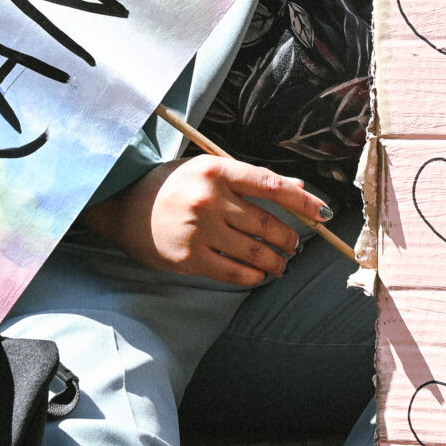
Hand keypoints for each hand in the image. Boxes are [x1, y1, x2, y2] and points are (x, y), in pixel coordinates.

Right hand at [87, 155, 321, 284]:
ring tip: (282, 263)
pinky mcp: (189, 258)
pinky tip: (260, 274)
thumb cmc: (171, 185)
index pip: (271, 185)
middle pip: (266, 222)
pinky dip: (254, 275)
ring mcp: (199, 230)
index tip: (323, 212)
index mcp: (217, 170)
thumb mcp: (208, 170)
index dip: (303, 201)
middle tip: (295, 244)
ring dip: (276, 260)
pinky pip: (233, 271)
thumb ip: (251, 178)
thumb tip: (297, 186)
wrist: (122, 207)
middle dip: (289, 237)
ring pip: (254, 250)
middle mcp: (209, 199)